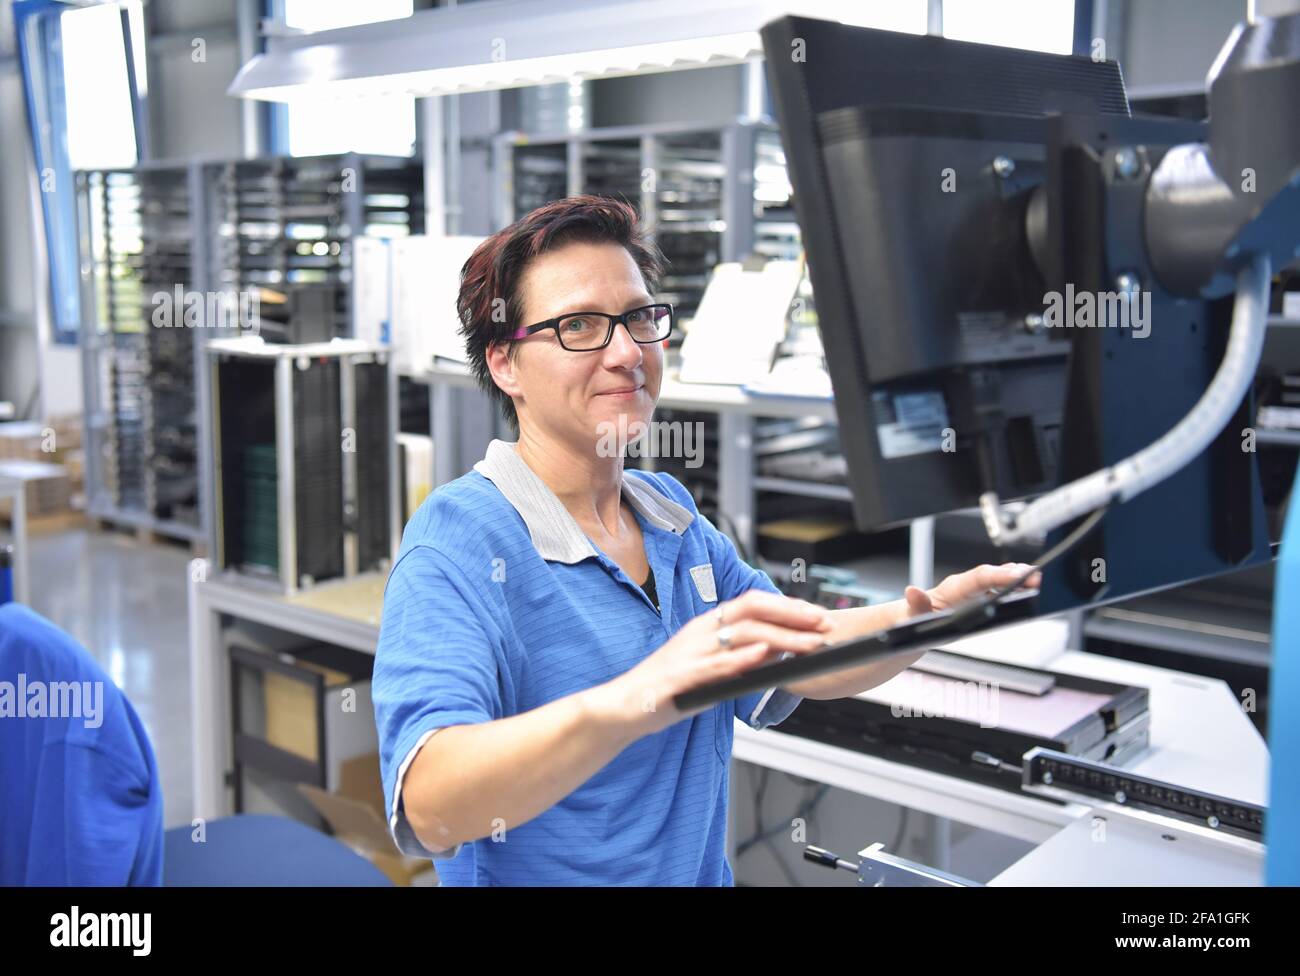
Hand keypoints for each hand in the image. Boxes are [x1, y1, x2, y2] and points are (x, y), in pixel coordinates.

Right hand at [594, 590, 834, 737]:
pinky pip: (716, 664)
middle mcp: (700, 632)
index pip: (752, 603)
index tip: (817, 615)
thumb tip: (777, 653)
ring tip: (808, 644)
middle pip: (752, 610)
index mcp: (707, 626)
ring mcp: (690, 652)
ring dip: (781, 637)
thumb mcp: (709, 669)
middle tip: (823, 625)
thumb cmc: (667, 689)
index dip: (787, 606)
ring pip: (742, 634)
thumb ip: (739, 658)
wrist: (623, 707)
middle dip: (792, 615)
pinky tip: (765, 656)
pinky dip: (742, 657)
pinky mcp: (681, 676)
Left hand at [901, 562, 1041, 618]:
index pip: (980, 577)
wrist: (913, 621)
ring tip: (1042, 582)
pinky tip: (1033, 590)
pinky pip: (1002, 588)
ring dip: (1021, 579)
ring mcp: (975, 590)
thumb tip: (912, 591)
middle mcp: (967, 584)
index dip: (1000, 575)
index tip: (1018, 575)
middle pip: (995, 574)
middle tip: (1039, 578)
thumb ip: (915, 605)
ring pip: (1001, 579)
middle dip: (1017, 574)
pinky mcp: (981, 597)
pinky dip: (1018, 587)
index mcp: (953, 588)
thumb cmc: (914, 618)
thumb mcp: (912, 616)